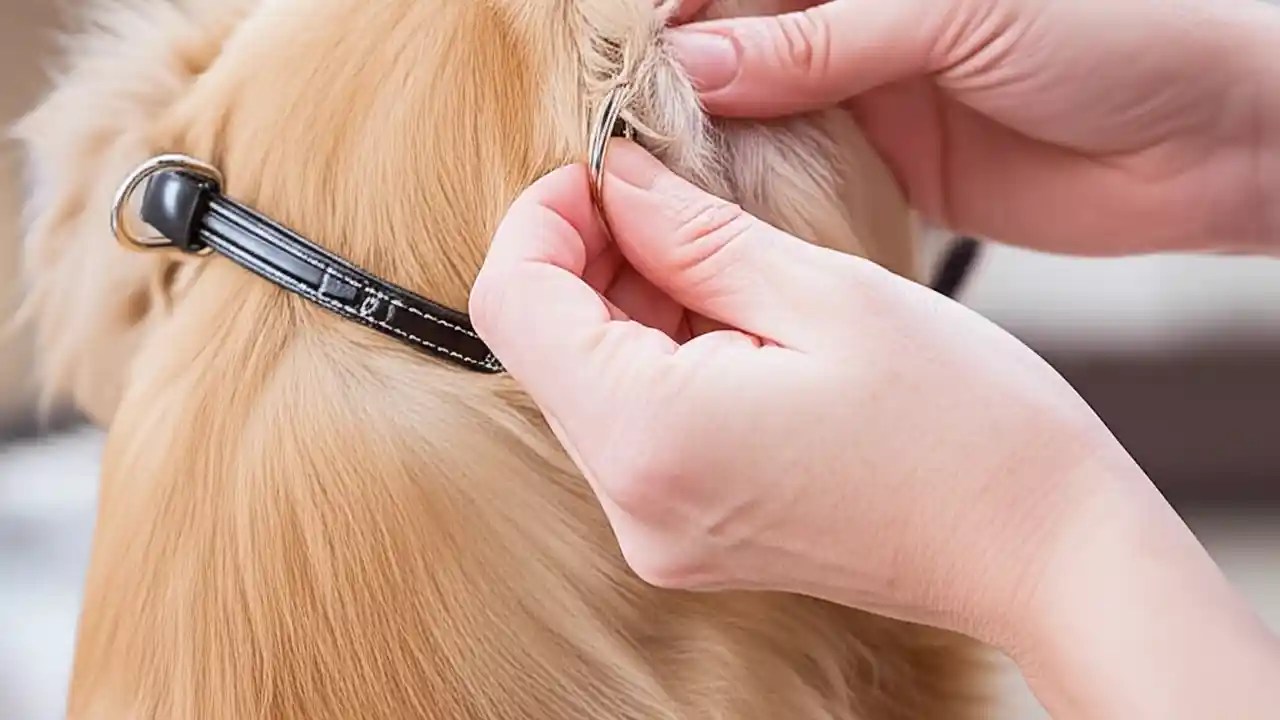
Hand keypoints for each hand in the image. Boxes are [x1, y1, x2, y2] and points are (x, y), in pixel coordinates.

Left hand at [472, 140, 1136, 646]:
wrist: (1039, 549)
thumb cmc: (963, 424)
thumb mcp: (825, 294)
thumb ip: (695, 234)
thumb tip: (619, 182)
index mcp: (653, 437)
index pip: (513, 303)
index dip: (542, 218)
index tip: (606, 173)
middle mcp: (633, 504)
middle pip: (541, 347)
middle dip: (588, 257)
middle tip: (674, 204)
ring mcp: (655, 533)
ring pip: (582, 384)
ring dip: (623, 306)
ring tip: (720, 265)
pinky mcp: (684, 539)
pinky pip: (629, 429)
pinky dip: (654, 360)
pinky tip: (729, 326)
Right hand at [663, 0, 1279, 255]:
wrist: (1219, 137)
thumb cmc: (1123, 29)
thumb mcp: (957, 7)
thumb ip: (823, 40)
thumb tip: (697, 66)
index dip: (673, 13)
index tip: (615, 64)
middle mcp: (859, 25)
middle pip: (735, 48)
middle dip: (675, 86)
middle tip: (616, 137)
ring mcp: (874, 99)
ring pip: (759, 118)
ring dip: (706, 148)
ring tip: (645, 184)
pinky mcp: (893, 172)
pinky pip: (805, 181)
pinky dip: (758, 198)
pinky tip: (711, 218)